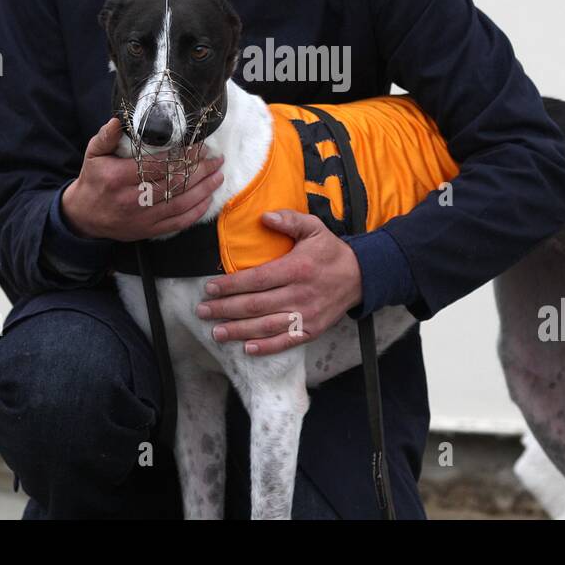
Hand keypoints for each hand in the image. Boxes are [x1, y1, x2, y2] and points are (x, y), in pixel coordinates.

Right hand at [61, 117, 224, 240]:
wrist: (84, 216)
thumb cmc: (93, 180)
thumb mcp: (93, 154)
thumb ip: (106, 137)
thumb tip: (118, 120)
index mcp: (118, 177)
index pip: (158, 165)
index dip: (182, 156)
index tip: (199, 146)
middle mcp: (132, 199)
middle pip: (174, 184)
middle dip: (200, 170)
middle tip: (216, 159)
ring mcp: (142, 218)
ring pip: (181, 203)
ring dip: (204, 189)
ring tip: (218, 175)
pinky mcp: (149, 231)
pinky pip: (179, 222)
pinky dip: (197, 211)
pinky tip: (209, 198)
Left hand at [195, 210, 362, 356]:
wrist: (362, 276)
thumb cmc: (331, 251)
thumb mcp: (314, 228)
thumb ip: (289, 220)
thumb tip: (264, 217)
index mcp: (296, 268)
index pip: (256, 279)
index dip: (231, 285)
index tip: (210, 288)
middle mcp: (299, 294)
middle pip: (255, 305)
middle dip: (225, 309)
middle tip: (202, 311)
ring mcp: (306, 316)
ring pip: (266, 326)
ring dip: (238, 331)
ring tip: (216, 332)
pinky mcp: (312, 330)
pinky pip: (286, 342)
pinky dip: (266, 347)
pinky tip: (247, 348)